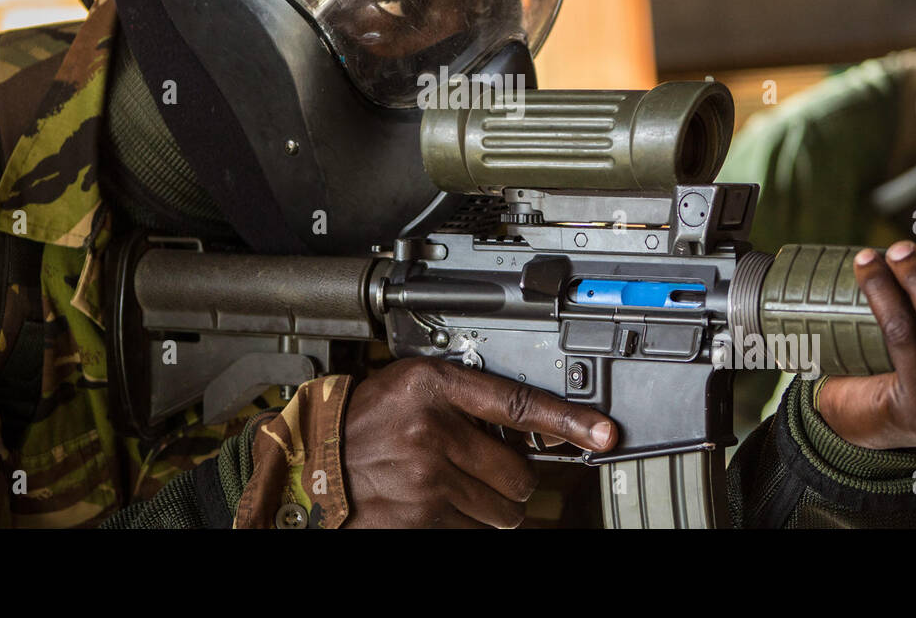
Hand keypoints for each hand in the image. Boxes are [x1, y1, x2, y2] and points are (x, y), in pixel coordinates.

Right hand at [341, 357, 615, 527]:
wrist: (311, 460)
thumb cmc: (364, 418)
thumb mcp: (415, 386)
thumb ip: (467, 397)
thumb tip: (529, 428)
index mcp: (435, 387)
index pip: (518, 404)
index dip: (567, 421)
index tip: (604, 433)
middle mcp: (434, 431)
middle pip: (518, 474)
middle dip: (513, 480)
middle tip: (487, 470)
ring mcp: (428, 480)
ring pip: (501, 510)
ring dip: (491, 506)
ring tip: (454, 486)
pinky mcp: (420, 518)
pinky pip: (471, 530)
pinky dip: (463, 522)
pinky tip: (433, 503)